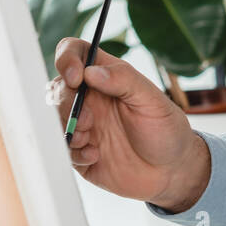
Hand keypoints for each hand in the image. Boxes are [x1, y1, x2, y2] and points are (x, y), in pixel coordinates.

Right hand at [52, 38, 210, 211]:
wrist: (171, 172)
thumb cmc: (166, 130)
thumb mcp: (153, 101)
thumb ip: (124, 80)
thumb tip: (90, 70)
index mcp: (108, 78)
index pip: (76, 53)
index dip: (67, 59)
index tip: (75, 78)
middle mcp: (91, 99)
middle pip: (58, 87)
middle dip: (66, 103)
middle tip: (89, 120)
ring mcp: (83, 126)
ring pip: (53, 118)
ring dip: (68, 129)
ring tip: (91, 140)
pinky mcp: (79, 153)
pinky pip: (61, 149)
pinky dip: (73, 153)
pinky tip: (96, 156)